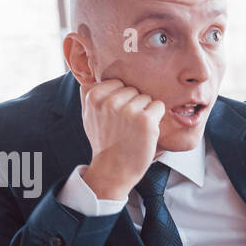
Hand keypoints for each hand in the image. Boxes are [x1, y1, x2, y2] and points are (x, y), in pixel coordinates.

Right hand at [79, 78, 166, 200]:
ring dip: (144, 111)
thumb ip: (89, 94)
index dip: (120, 99)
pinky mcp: (145, 120)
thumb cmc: (104, 142)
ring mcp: (128, 110)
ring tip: (134, 129)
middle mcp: (110, 101)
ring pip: (146, 97)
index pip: (117, 83)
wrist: (114, 170)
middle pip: (132, 89)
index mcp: (93, 96)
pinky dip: (156, 117)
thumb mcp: (87, 115)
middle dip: (132, 104)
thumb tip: (94, 75)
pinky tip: (146, 130)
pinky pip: (158, 105)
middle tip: (125, 125)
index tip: (115, 116)